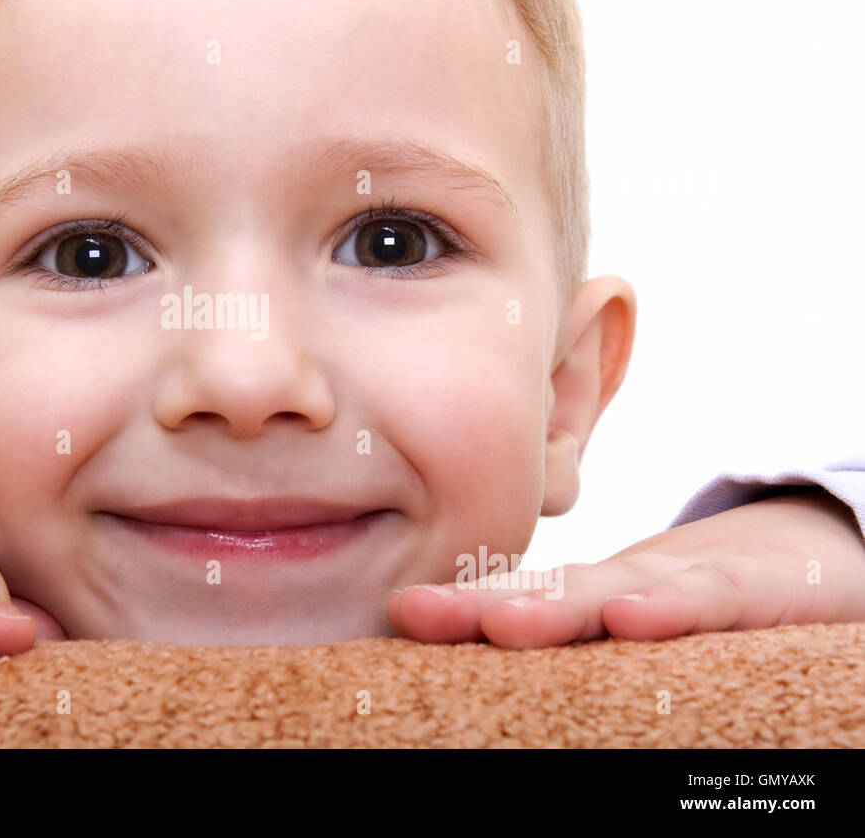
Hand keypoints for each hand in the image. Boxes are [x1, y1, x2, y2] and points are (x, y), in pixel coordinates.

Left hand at [386, 490, 864, 646]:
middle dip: (474, 606)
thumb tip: (486, 646)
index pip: (516, 604)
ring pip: (613, 595)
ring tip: (496, 621)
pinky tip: (631, 618)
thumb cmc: (703, 598)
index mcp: (591, 600)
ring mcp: (682, 585)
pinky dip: (670, 608)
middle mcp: (625, 588)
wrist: (807, 553)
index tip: (392, 617)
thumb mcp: (633, 616)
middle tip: (409, 612)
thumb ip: (573, 632)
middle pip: (543, 596)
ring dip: (553, 607)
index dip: (456, 611)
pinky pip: (708, 604)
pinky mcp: (750, 592)